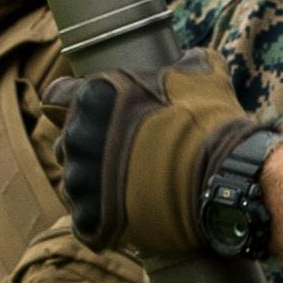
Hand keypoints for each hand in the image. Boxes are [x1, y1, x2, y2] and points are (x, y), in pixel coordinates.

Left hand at [46, 58, 255, 256]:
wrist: (225, 179)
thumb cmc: (210, 123)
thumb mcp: (202, 74)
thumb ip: (184, 63)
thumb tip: (194, 59)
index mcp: (94, 96)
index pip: (57, 97)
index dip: (76, 104)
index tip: (99, 114)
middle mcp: (78, 137)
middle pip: (66, 143)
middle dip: (90, 148)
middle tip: (125, 156)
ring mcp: (82, 181)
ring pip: (74, 183)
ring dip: (95, 185)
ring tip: (130, 188)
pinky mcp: (91, 220)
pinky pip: (86, 222)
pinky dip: (104, 223)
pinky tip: (130, 216)